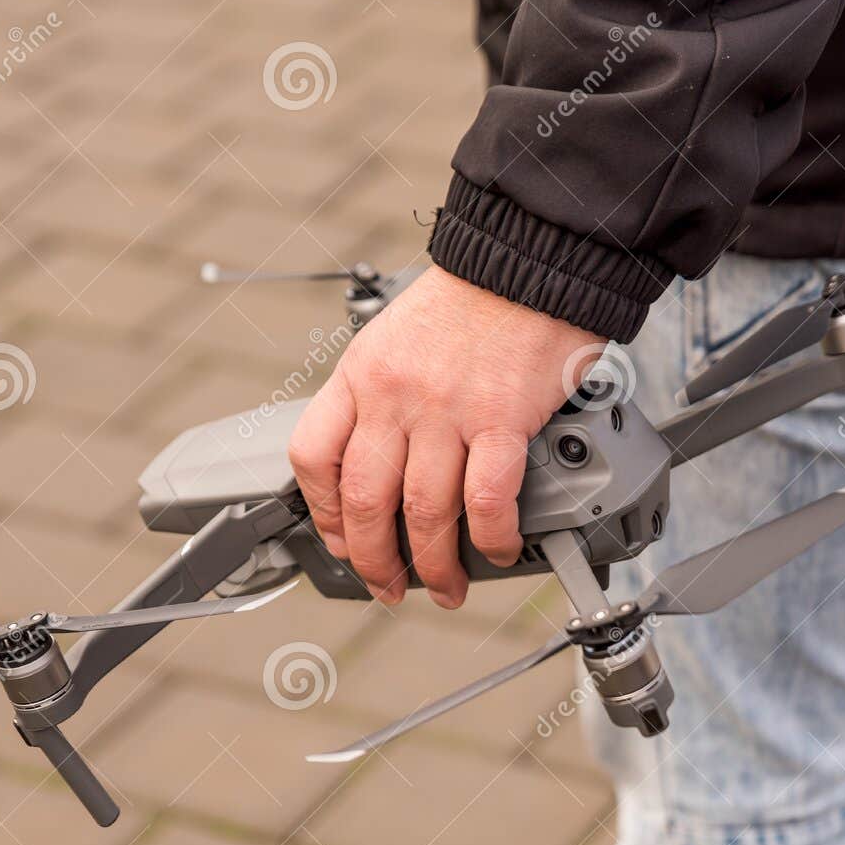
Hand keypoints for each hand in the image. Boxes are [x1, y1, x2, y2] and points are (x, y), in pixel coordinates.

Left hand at [288, 264, 603, 608]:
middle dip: (374, 560)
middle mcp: (394, 396)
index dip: (324, 514)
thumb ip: (383, 395)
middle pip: (365, 501)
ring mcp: (446, 410)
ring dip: (433, 565)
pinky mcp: (501, 418)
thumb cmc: (473, 297)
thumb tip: (387, 462)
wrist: (530, 257)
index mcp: (360, 374)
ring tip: (446, 588)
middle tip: (386, 587)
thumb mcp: (395, 337)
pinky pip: (488, 500)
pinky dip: (493, 538)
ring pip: (423, 513)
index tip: (342, 542)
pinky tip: (499, 550)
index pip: (314, 456)